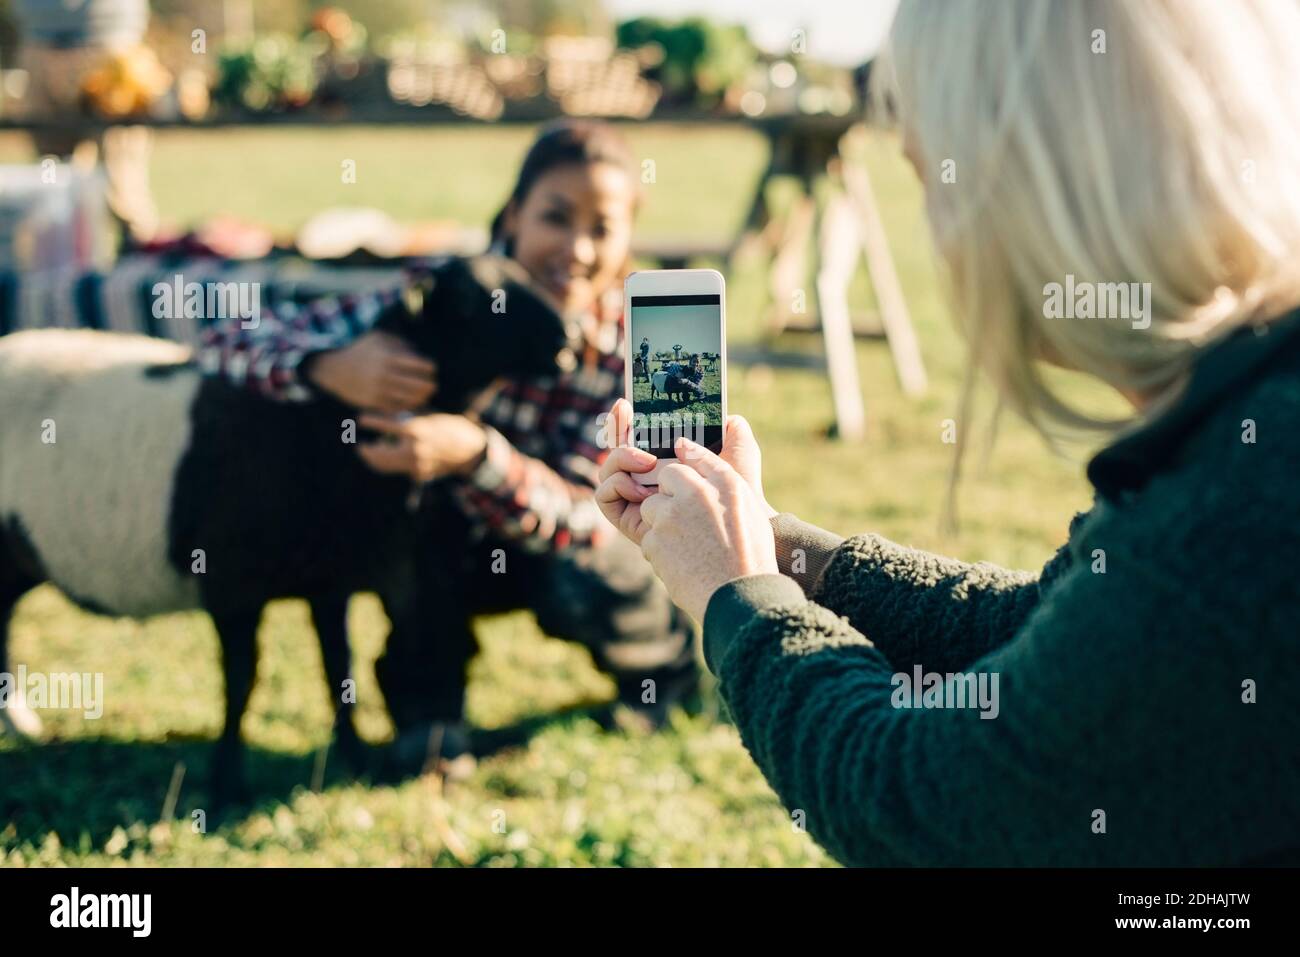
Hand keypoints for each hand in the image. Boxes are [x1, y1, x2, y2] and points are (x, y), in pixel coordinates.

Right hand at [307, 330, 436, 411]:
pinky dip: (407, 406)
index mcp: (390, 356)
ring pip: (411, 398)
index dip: (430, 368)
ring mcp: (380, 389)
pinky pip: (398, 407)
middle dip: (430, 385)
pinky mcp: (374, 402)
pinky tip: (411, 402)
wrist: (334, 369)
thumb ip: (400, 343)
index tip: (431, 369)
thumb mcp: (379, 338)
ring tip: (425, 395)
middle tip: (432, 385)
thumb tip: (418, 352)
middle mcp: (386, 374)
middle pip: (420, 384)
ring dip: (421, 398)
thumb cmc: (360, 350)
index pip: (422, 366)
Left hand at [356, 412, 486, 481]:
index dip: (370, 421)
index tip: (360, 418)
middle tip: (360, 446)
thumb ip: (406, 416)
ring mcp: (416, 464)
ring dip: (374, 460)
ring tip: (369, 452)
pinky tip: (387, 457)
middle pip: (379, 453)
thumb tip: (383, 412)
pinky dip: (390, 464)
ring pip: (386, 466)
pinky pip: (398, 469)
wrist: (468, 449)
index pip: (385, 425)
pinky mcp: (419, 473)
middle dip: (366, 450)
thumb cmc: (448, 426)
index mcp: (416, 430)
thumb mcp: (427, 416)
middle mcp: (414, 449)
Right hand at [595, 398, 775, 545]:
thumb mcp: (739, 451)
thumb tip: (722, 415)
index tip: (627, 403)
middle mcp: (646, 478)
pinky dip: (617, 484)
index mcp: (665, 461)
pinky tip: (641, 488)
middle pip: (617, 450)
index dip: (627, 420)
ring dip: (621, 457)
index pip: (637, 437)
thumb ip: (733, 428)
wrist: (739, 523)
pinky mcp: (627, 519)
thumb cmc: (740, 491)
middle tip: (624, 411)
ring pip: (608, 470)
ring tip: (647, 460)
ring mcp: (634, 497)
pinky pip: (605, 496)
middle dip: (615, 427)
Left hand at [637, 436, 778, 622]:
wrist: (740, 596)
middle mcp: (694, 495)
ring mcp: (670, 520)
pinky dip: (661, 552)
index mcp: (721, 482)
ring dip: (664, 528)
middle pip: (664, 486)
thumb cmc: (748, 550)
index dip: (684, 484)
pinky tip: (685, 564)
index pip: (685, 463)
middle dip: (670, 503)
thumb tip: (682, 445)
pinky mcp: (655, 544)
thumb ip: (713, 468)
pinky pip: (649, 540)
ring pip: (652, 512)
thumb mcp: (742, 501)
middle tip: (694, 528)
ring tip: (692, 549)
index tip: (692, 501)